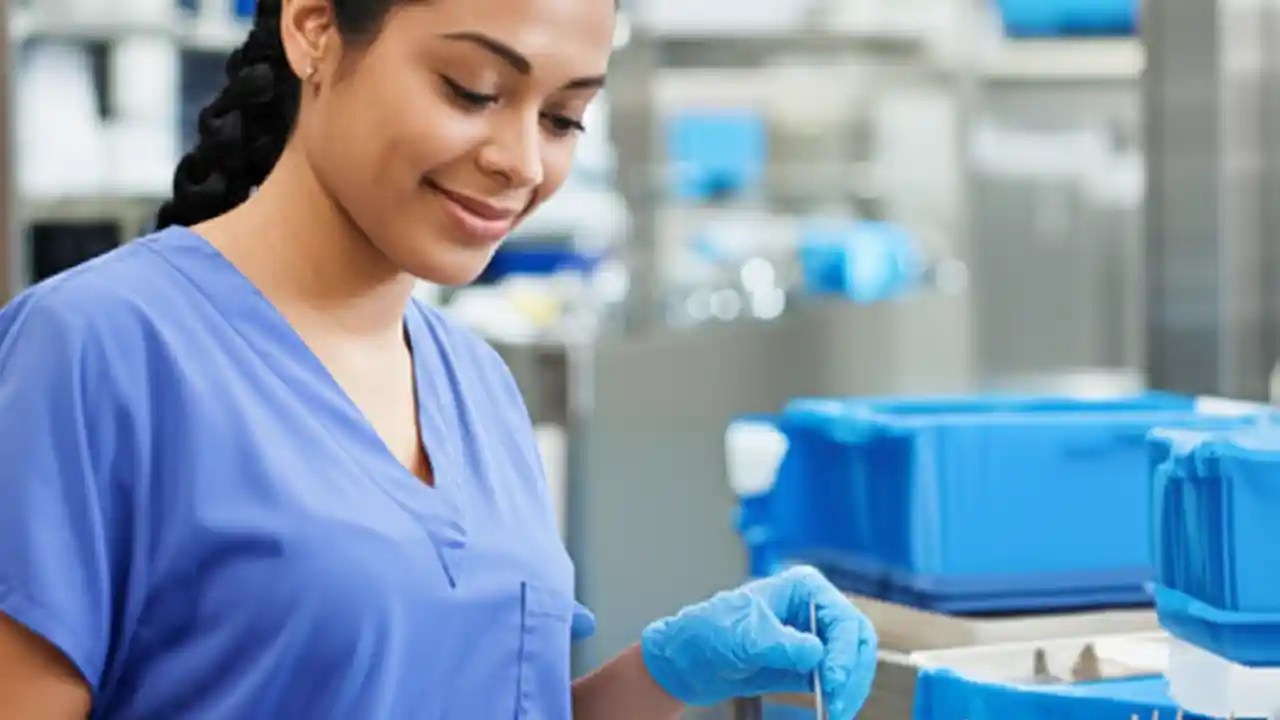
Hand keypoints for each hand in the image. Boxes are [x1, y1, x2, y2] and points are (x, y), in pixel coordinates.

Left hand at [640, 566, 876, 716]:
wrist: (685, 662)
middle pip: (856, 640)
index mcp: (802, 588)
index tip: (833, 680)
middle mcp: (813, 608)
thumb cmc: (706, 633)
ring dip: (850, 688)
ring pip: (852, 661)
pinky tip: (829, 710)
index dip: (845, 651)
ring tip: (835, 711)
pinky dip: (838, 695)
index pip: (842, 618)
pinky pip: (836, 680)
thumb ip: (779, 644)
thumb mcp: (740, 636)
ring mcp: (812, 637)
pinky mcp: (807, 664)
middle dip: (852, 673)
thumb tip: (816, 654)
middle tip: (838, 703)